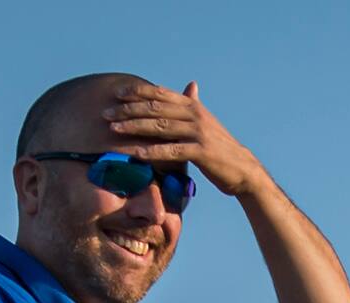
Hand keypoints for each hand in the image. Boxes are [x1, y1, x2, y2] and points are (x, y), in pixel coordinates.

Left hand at [99, 78, 262, 196]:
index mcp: (191, 105)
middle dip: (128, 110)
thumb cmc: (220, 148)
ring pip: (160, 126)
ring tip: (114, 129)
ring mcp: (198, 132)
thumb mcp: (206, 121)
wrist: (243, 169)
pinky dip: (152, 151)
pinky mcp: (201, 152)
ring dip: (134, 127)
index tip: (115, 93)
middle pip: (155, 107)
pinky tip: (136, 153)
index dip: (136, 91)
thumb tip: (190, 85)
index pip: (159, 93)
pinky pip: (172, 150)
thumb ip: (193, 104)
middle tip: (105, 114)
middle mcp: (194, 114)